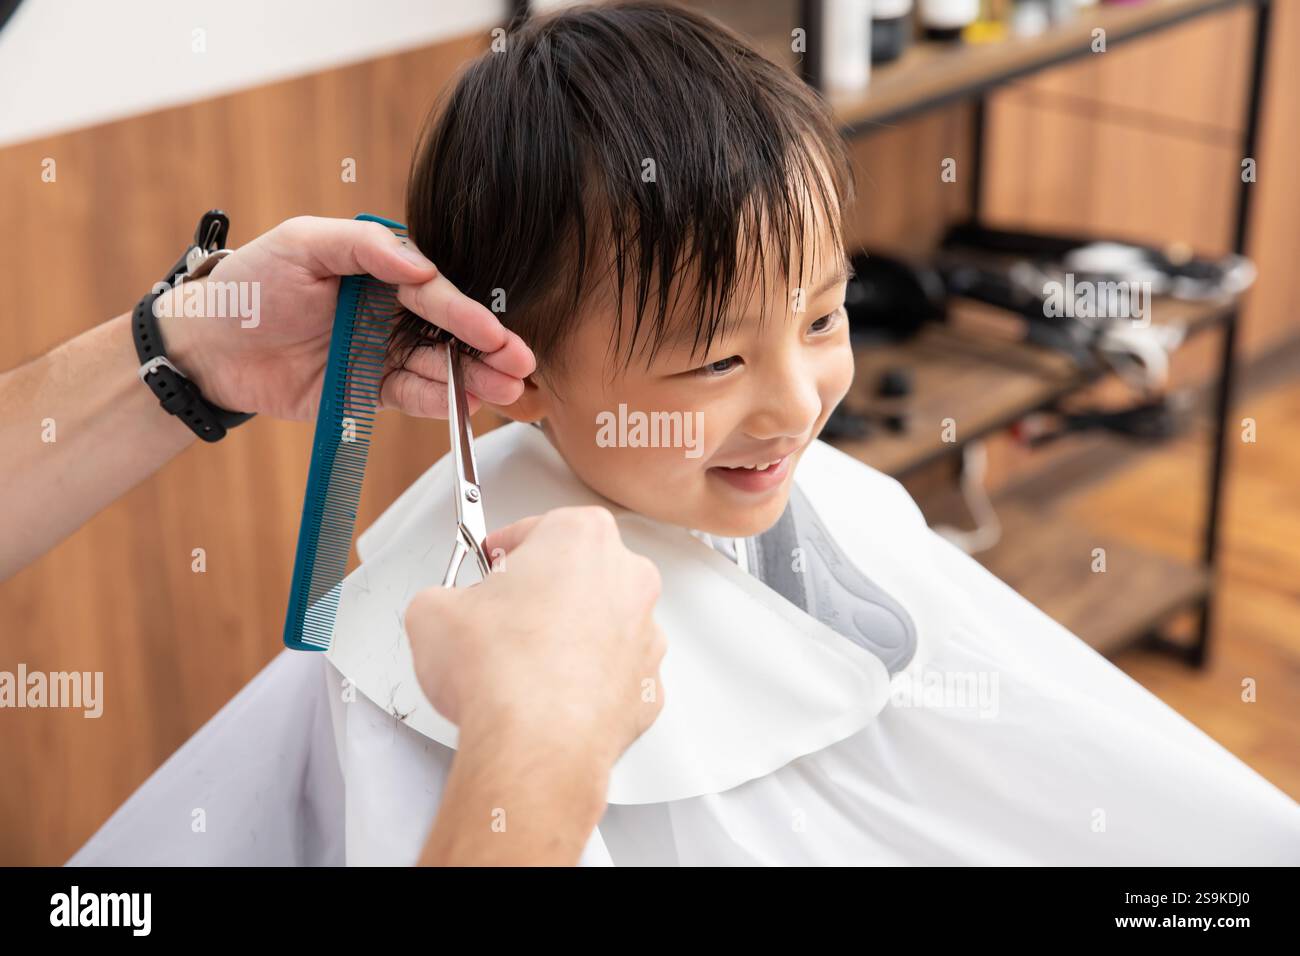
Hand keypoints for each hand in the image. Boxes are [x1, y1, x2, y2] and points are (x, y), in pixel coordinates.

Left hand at [156, 216, 535, 420]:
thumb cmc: (249, 284)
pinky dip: (439, 404)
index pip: (431, 293)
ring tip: (508, 393)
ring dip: (474, 381)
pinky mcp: (367, 391)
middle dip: (487, 350)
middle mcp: (387, 312)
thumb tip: (418, 267)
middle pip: (448, 332)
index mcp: (378, 272)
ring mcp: (380, 353)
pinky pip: (410, 398)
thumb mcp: (301, 244)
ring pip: (438, 368)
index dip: (463, 315)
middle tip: (521, 365)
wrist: (207, 347)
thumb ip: (362, 248)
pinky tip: (468, 407)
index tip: (491, 333)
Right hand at [404, 506, 666, 769]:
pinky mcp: (649, 687)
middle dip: (542, 591)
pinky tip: (551, 697)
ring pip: (604, 624)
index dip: (506, 549)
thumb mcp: (432, 611)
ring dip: (570, 637)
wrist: (536, 744)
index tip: (492, 563)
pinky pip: (616, 675)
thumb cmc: (501, 673)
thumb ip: (444, 595)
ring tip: (523, 665)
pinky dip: (588, 683)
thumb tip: (441, 609)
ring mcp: (645, 635)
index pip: (539, 526)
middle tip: (503, 617)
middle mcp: (627, 579)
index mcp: (582, 537)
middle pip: (580, 572)